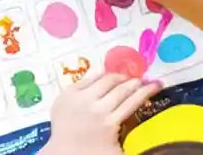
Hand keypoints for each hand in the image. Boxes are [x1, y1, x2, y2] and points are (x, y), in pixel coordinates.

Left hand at [43, 73, 159, 154]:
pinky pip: (86, 79)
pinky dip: (98, 75)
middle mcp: (96, 108)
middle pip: (120, 90)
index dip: (147, 91)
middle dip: (134, 83)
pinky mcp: (68, 93)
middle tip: (142, 79)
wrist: (64, 150)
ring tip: (126, 77)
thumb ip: (134, 144)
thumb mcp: (117, 151)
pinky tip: (105, 74)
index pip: (133, 102)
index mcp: (110, 123)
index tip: (156, 84)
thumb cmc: (91, 151)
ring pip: (104, 81)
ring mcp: (81, 98)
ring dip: (117, 77)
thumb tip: (154, 144)